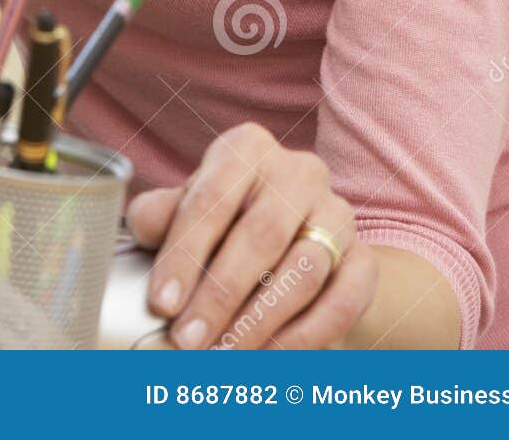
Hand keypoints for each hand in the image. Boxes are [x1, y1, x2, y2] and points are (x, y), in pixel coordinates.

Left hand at [126, 123, 378, 348]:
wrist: (295, 241)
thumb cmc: (227, 221)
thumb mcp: (191, 209)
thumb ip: (163, 214)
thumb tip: (143, 223)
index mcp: (248, 149)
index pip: (213, 197)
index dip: (185, 253)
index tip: (164, 302)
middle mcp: (298, 172)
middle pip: (262, 235)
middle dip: (220, 295)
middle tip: (188, 341)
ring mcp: (337, 213)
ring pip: (303, 271)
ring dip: (259, 322)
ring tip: (224, 357)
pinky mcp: (364, 258)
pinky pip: (343, 301)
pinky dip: (305, 337)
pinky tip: (270, 359)